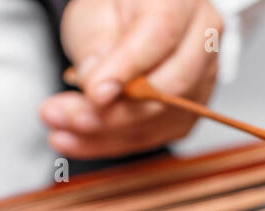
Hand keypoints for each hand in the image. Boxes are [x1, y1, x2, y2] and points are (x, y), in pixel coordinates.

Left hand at [41, 0, 223, 159]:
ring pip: (159, 120)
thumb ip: (96, 47)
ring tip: (60, 131)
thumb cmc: (115, 8)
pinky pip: (154, 136)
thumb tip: (100, 90)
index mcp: (180, 0)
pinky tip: (79, 140)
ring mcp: (203, 76)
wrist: (129, 19)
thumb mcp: (92, 13)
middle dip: (111, 113)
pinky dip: (112, 143)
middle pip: (166, 89)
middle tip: (64, 116)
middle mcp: (202, 37)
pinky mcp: (190, 109)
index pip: (160, 37)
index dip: (126, 70)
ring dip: (105, 134)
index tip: (94, 93)